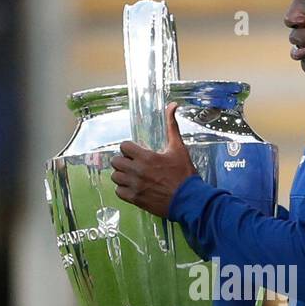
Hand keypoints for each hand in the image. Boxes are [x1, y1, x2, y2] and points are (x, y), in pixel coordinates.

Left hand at [109, 102, 195, 217]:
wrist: (189, 200)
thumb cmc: (185, 175)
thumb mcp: (179, 148)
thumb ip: (172, 126)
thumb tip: (173, 105)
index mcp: (146, 157)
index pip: (123, 146)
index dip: (129, 148)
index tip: (136, 152)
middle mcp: (137, 171)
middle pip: (116, 161)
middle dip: (124, 161)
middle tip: (133, 164)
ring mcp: (135, 186)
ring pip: (115, 177)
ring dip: (122, 175)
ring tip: (132, 176)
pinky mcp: (135, 199)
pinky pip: (119, 192)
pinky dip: (123, 189)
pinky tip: (133, 187)